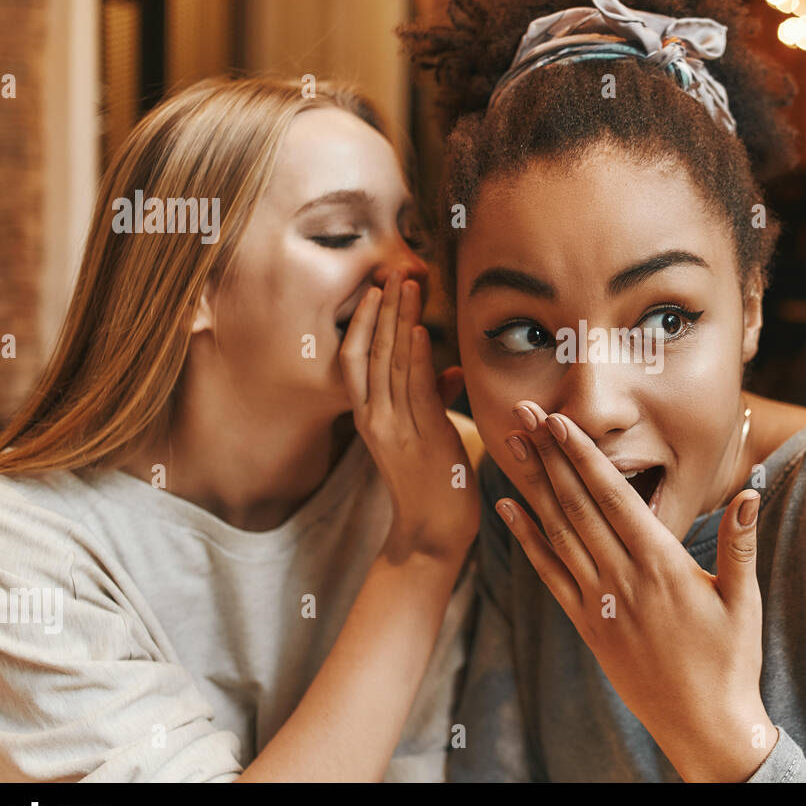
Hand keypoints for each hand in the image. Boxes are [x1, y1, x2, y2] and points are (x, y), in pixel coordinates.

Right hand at [339, 277, 477, 562]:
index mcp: (371, 417)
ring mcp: (394, 431)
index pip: (357, 357)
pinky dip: (415, 361)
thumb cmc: (435, 484)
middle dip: (382, 311)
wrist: (433, 533)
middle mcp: (375, 420)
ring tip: (406, 287)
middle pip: (371, 353)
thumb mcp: (431, 436)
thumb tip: (447, 371)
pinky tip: (420, 334)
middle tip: (393, 272)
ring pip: (389, 366)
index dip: (365, 321)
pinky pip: (413, 394)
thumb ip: (434, 400)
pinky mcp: (418, 441)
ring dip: (399, 324)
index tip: (377, 288)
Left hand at [495, 400, 774, 781]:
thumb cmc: (732, 660)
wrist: (704, 726)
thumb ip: (741, 544)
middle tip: (523, 411)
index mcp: (661, 564)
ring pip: (558, 532)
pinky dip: (526, 539)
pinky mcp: (588, 625)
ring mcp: (599, 602)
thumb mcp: (744, 600)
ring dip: (532, 485)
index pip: (614, 497)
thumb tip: (752, 491)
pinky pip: (549, 575)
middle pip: (577, 504)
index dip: (584, 456)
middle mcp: (622, 578)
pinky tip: (508, 510)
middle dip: (549, 454)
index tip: (560, 420)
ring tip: (512, 445)